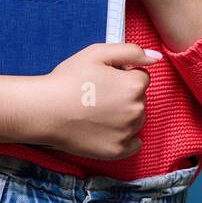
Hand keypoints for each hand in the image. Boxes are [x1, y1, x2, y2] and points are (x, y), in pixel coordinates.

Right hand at [28, 43, 161, 158]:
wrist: (45, 111)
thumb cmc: (69, 79)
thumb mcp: (98, 53)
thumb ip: (131, 51)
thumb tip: (156, 57)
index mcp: (134, 85)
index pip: (140, 77)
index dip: (121, 75)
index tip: (102, 79)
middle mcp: (137, 110)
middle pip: (139, 99)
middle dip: (124, 95)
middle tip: (96, 95)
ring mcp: (128, 133)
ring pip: (136, 119)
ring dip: (124, 115)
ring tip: (96, 111)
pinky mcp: (117, 151)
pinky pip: (133, 143)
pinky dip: (125, 137)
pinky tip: (105, 129)